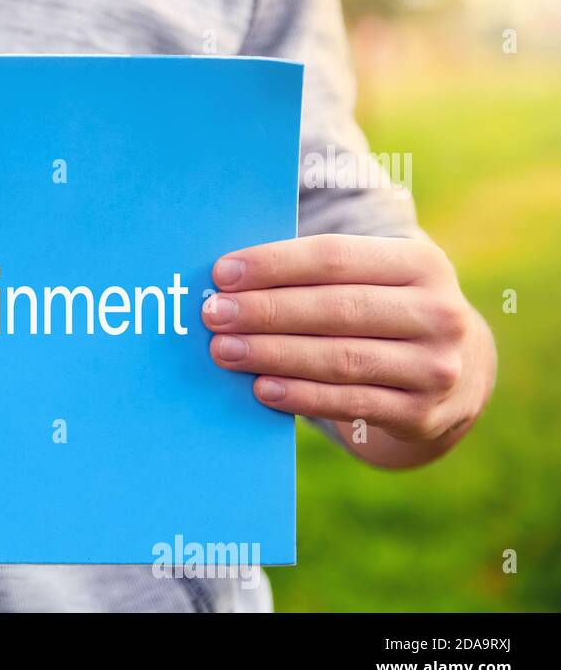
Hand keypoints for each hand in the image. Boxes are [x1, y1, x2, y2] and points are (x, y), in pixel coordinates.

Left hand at [202, 233, 495, 467]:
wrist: (455, 377)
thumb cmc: (384, 314)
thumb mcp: (375, 281)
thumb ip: (318, 273)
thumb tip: (231, 277)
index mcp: (422, 265)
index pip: (336, 257)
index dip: (275, 264)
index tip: (223, 273)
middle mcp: (438, 313)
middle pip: (337, 308)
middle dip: (266, 310)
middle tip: (214, 314)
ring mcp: (434, 367)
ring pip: (340, 358)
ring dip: (274, 354)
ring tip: (224, 350)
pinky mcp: (420, 413)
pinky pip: (348, 402)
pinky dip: (300, 395)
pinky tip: (261, 388)